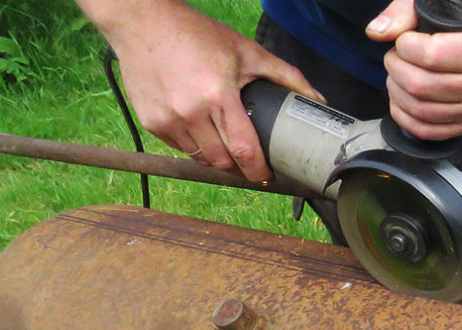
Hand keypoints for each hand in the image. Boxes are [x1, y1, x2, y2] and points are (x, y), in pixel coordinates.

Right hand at [82, 0, 322, 180]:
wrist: (143, 21)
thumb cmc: (197, 35)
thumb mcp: (246, 51)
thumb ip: (286, 76)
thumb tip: (318, 100)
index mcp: (217, 95)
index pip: (244, 150)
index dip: (258, 171)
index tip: (267, 176)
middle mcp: (190, 112)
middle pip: (223, 162)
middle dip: (240, 169)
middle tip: (251, 164)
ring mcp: (168, 120)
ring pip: (202, 159)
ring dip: (218, 160)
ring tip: (228, 148)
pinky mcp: (152, 123)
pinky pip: (181, 149)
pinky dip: (196, 147)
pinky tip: (203, 132)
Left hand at [366, 0, 461, 138]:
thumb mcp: (444, 4)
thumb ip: (406, 12)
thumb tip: (377, 32)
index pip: (430, 56)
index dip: (404, 47)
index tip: (404, 40)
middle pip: (420, 86)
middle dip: (396, 69)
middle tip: (395, 57)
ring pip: (419, 110)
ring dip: (396, 91)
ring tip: (398, 75)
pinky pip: (426, 131)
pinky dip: (404, 116)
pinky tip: (401, 99)